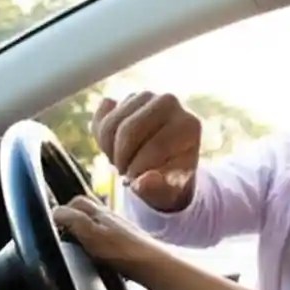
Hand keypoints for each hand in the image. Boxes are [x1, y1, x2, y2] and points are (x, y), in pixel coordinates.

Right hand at [51, 195, 166, 278]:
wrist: (152, 264)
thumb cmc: (122, 250)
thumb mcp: (90, 233)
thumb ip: (72, 220)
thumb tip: (55, 212)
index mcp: (98, 211)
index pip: (74, 203)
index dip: (62, 213)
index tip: (53, 226)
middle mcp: (109, 216)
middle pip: (86, 212)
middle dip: (73, 221)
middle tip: (63, 236)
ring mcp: (119, 228)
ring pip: (97, 224)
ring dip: (86, 232)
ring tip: (78, 247)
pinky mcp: (126, 242)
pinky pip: (106, 237)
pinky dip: (98, 243)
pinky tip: (97, 255)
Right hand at [90, 92, 200, 211]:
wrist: (165, 166)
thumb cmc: (170, 179)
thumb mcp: (168, 191)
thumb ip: (158, 189)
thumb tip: (144, 181)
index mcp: (188, 124)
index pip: (153, 147)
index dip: (138, 170)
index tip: (138, 183)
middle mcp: (170, 102)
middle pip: (127, 131)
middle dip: (121, 159)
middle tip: (125, 173)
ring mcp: (147, 97)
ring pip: (110, 125)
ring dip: (110, 151)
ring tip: (123, 163)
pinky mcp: (127, 99)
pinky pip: (102, 119)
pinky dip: (101, 140)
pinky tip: (114, 150)